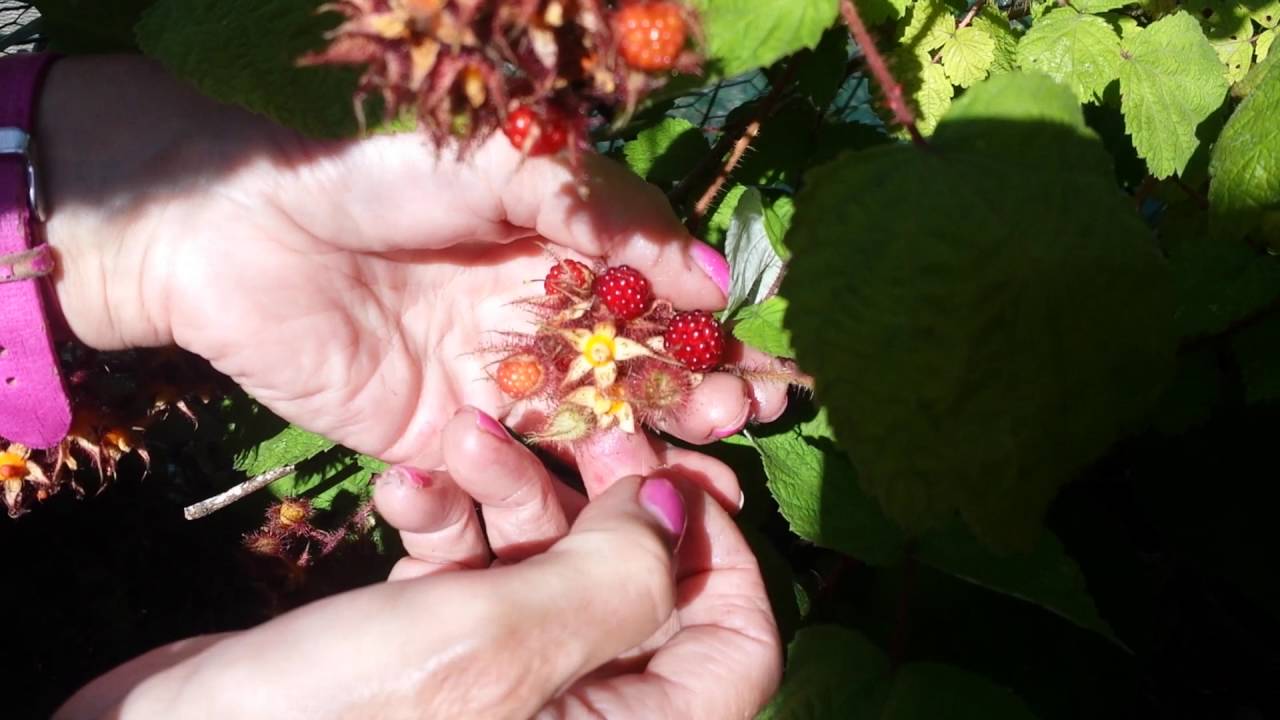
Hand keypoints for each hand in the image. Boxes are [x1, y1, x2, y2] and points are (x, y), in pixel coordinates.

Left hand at [37, 56, 789, 473]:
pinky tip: (619, 492)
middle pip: (635, 368)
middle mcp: (533, 319)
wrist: (235, 227)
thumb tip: (708, 272)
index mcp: (555, 248)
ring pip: (592, 423)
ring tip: (711, 445)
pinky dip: (568, 485)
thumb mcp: (501, 162)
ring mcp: (492, 382)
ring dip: (652, 438)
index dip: (712, 329)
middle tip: (748, 409)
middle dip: (697, 388)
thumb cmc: (372, 169)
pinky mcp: (444, 439)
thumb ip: (602, 213)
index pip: (655, 298)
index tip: (770, 356)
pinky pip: (517, 472)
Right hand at [57, 408, 781, 718]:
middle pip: (638, 586)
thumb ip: (615, 579)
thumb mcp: (497, 645)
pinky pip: (470, 572)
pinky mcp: (426, 651)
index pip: (739, 647)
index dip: (722, 555)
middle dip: (598, 498)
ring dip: (509, 491)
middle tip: (569, 424)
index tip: (674, 473)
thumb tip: (683, 511)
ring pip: (547, 563)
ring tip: (459, 441)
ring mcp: (497, 681)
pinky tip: (407, 486)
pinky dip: (448, 523)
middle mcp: (573, 711)